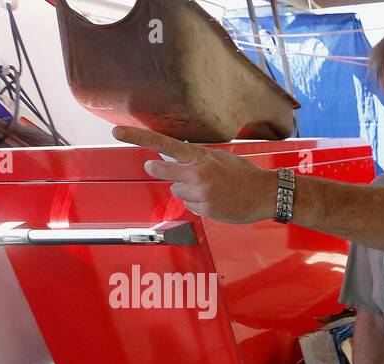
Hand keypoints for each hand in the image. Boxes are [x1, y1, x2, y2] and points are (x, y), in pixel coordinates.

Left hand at [112, 125, 275, 223]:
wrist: (266, 195)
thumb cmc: (244, 174)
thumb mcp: (220, 158)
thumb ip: (196, 158)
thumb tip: (175, 157)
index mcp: (200, 157)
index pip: (163, 144)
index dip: (138, 137)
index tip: (117, 133)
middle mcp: (196, 174)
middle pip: (161, 169)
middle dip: (157, 168)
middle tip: (154, 166)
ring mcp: (200, 194)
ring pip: (176, 191)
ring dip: (186, 190)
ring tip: (208, 189)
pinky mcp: (206, 210)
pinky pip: (190, 206)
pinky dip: (198, 203)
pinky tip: (215, 200)